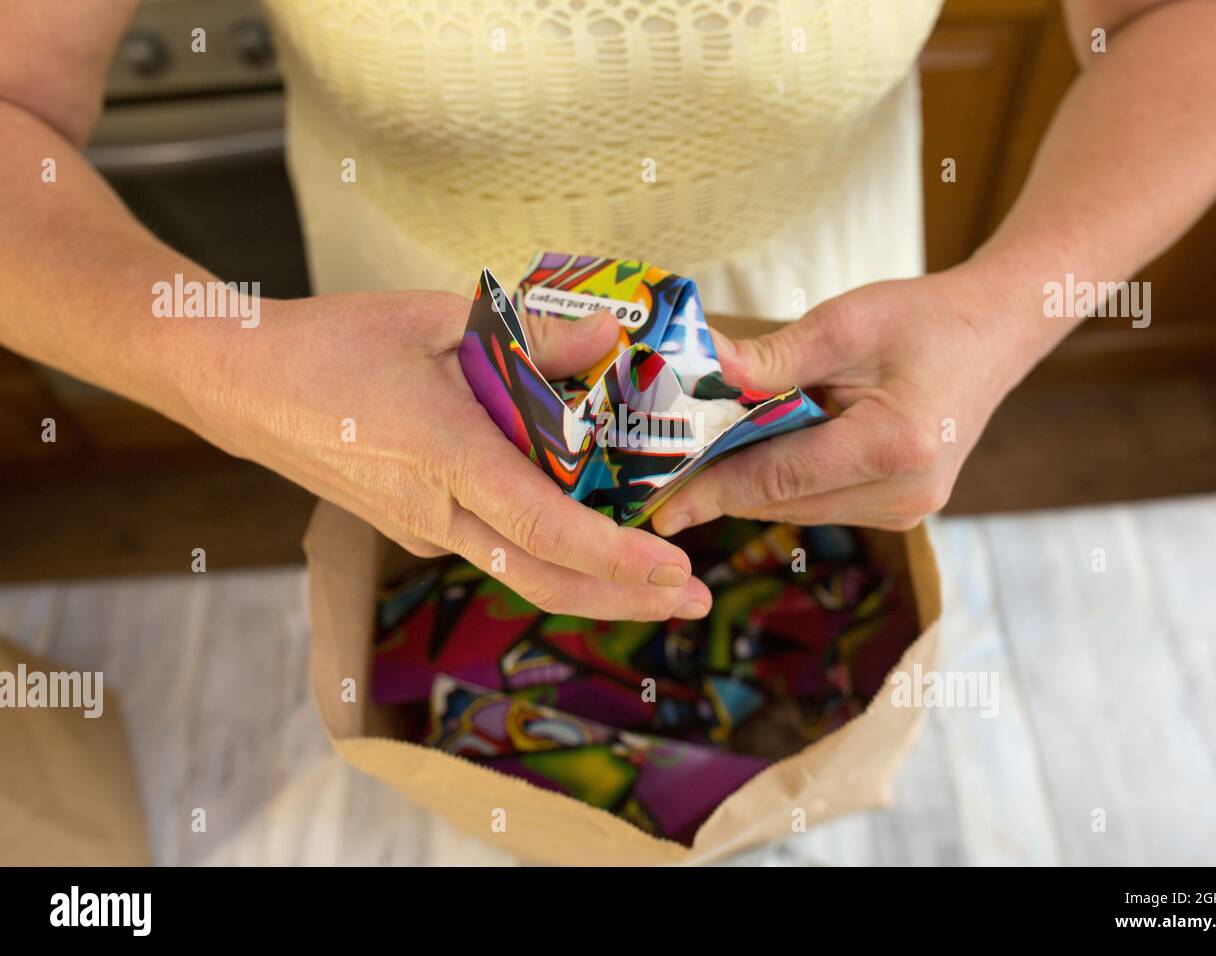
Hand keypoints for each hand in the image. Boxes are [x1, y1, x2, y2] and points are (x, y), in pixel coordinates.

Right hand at [190, 290, 712, 620]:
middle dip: (625, 598)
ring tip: (660, 582)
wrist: (241, 386)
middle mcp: (434, 512)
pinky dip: (550, 551)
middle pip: (542, 580)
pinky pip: (494, 547)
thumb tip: (609, 338)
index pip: (542, 529)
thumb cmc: (332, 345)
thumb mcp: (433, 321)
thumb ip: (528, 339)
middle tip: (693, 600)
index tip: (674, 573)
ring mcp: (421, 529)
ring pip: (521, 573)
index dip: (614, 559)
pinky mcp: (416, 528)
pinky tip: (589, 531)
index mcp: (444, 456)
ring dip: (595, 583)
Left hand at [651, 267, 1034, 533]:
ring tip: (704, 457)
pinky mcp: (902, 510)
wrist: (995, 335)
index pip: (780, 479)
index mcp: (893, 447)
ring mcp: (908, 510)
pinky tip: (761, 452)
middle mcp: (905, 495)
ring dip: (752, 486)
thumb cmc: (924, 319)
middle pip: (784, 502)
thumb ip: (774, 357)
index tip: (661, 506)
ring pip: (798, 509)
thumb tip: (704, 372)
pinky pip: (821, 504)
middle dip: (723, 486)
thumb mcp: (846, 323)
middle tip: (663, 474)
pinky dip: (785, 483)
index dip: (714, 491)